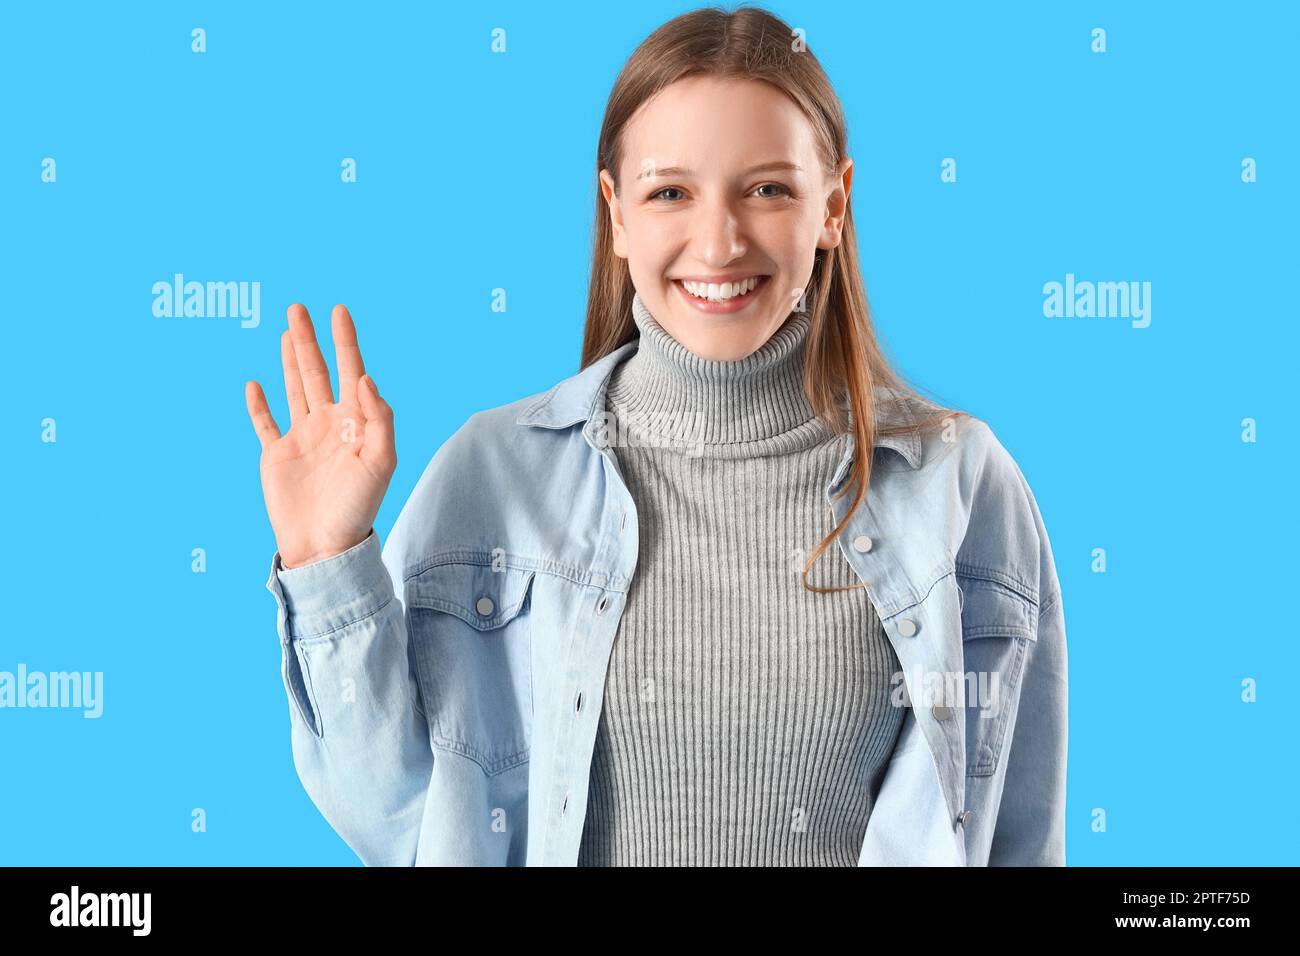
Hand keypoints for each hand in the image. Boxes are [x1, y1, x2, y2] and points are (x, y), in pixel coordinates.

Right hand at [245, 303, 396, 568]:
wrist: (325, 545)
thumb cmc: (358, 507)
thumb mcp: (380, 462)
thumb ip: (379, 419)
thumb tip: (366, 378)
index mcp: (356, 423)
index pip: (352, 372)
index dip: (347, 342)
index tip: (340, 311)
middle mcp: (329, 424)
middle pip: (318, 372)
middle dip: (310, 340)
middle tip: (299, 308)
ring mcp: (302, 438)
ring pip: (294, 388)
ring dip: (290, 360)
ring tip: (287, 330)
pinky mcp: (277, 455)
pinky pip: (265, 423)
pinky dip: (258, 404)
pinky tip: (255, 383)